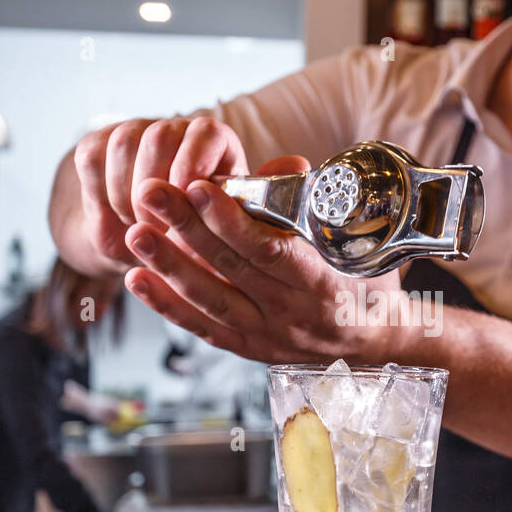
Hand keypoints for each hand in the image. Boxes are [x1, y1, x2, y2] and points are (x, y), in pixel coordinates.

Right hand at [72, 115, 246, 269]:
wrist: (148, 246)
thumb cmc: (193, 241)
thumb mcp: (215, 237)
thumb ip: (218, 222)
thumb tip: (221, 212)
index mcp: (215, 142)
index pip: (206, 134)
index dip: (192, 170)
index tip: (186, 209)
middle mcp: (176, 128)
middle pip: (158, 138)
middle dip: (155, 190)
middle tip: (159, 229)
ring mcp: (135, 131)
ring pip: (122, 143)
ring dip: (126, 195)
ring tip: (139, 229)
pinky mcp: (98, 143)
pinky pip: (91, 156)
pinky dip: (99, 193)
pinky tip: (117, 219)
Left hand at [121, 160, 406, 365]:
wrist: (375, 340)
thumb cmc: (363, 280)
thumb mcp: (354, 240)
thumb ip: (314, 203)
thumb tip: (286, 163)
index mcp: (320, 282)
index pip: (268, 249)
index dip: (230, 220)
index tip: (200, 186)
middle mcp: (291, 312)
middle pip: (229, 269)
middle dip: (185, 228)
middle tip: (150, 193)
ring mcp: (267, 334)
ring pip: (209, 299)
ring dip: (168, 265)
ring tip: (136, 232)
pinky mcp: (247, 348)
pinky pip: (202, 327)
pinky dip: (167, 305)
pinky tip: (138, 279)